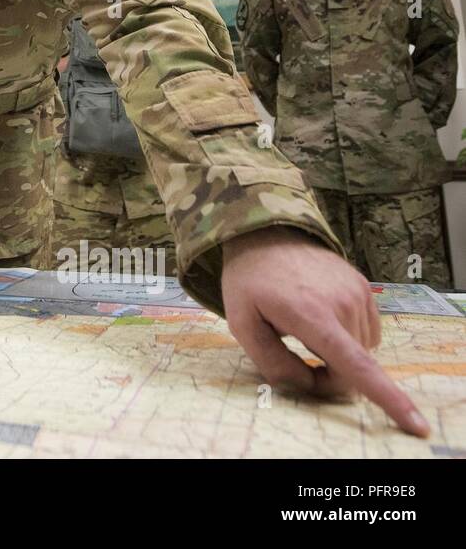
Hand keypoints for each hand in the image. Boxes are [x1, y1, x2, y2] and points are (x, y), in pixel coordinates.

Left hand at [221, 226, 428, 436]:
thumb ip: (271, 362)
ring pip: (360, 352)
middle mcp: (343, 304)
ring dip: (337, 355)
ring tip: (303, 329)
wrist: (265, 232)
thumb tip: (307, 383)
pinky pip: (366, 332)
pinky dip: (347, 337)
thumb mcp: (241, 323)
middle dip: (325, 376)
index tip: (417, 425)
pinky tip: (321, 317)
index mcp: (312, 316)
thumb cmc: (249, 281)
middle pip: (352, 369)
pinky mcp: (364, 287)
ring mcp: (358, 293)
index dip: (388, 399)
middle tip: (293, 358)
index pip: (356, 365)